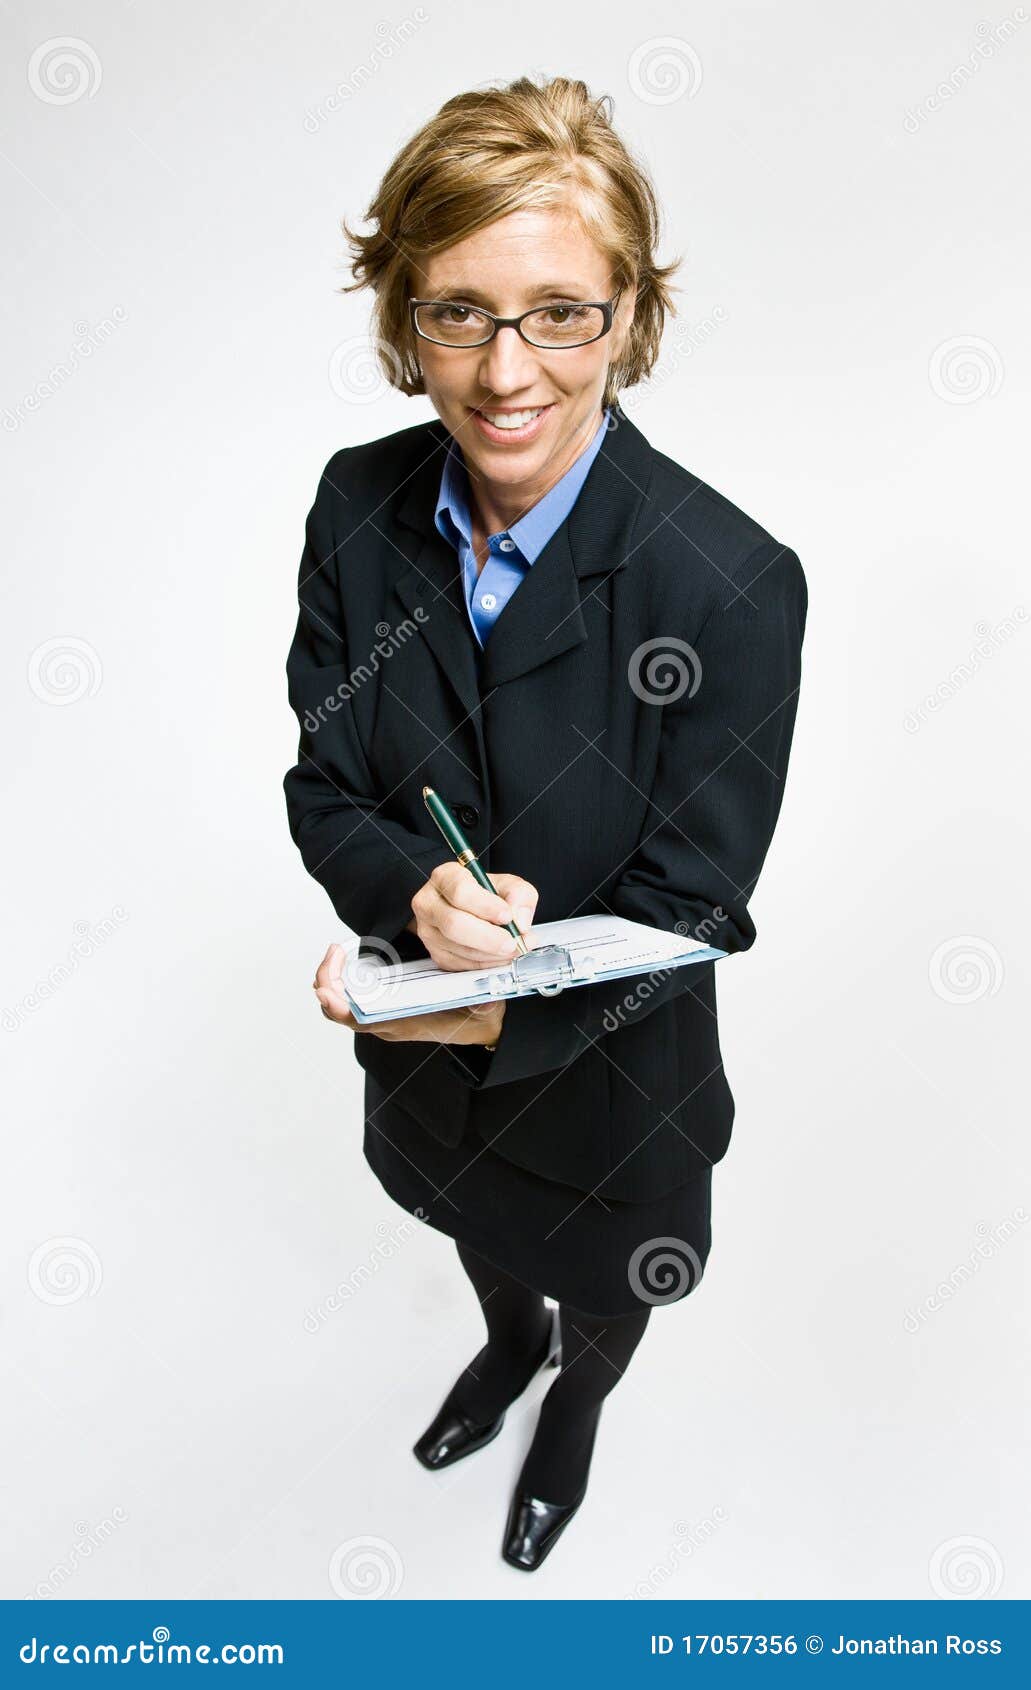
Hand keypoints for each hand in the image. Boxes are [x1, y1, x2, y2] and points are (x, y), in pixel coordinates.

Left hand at [312, 943, 506, 1045]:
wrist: (482, 1027)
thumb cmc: (475, 1019)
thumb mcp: (483, 1011)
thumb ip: (482, 1005)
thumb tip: (484, 1001)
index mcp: (404, 1024)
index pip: (360, 1021)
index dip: (338, 1006)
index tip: (325, 988)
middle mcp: (388, 1023)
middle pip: (341, 1010)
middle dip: (329, 980)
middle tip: (336, 951)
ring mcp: (384, 1015)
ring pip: (342, 1003)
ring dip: (333, 978)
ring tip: (337, 952)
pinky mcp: (386, 1006)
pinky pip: (352, 997)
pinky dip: (343, 979)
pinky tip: (347, 959)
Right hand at [408, 863, 537, 970]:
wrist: (472, 909)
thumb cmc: (486, 894)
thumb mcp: (508, 884)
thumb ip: (519, 895)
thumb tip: (519, 920)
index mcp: (445, 877)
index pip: (460, 891)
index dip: (485, 906)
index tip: (506, 916)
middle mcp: (429, 903)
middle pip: (454, 924)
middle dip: (488, 937)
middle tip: (512, 942)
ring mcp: (428, 930)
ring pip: (459, 948)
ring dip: (491, 953)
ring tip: (513, 948)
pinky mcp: (436, 953)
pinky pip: (461, 964)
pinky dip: (486, 963)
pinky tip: (499, 956)